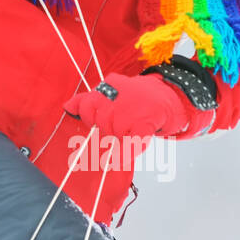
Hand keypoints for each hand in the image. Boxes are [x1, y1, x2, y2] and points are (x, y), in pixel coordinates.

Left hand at [62, 72, 194, 140]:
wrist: (171, 96)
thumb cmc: (138, 98)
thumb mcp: (112, 92)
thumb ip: (88, 99)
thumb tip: (67, 107)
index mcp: (109, 84)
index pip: (86, 106)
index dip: (92, 118)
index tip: (102, 120)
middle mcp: (119, 94)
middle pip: (100, 122)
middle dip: (109, 129)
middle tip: (123, 124)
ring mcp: (132, 107)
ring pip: (114, 133)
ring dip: (122, 137)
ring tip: (133, 128)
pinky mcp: (145, 122)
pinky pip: (130, 143)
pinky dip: (127, 152)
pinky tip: (125, 155)